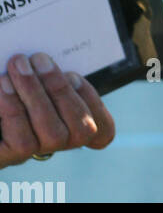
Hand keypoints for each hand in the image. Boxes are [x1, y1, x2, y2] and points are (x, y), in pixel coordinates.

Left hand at [0, 53, 115, 168]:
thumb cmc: (5, 82)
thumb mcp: (29, 75)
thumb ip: (43, 68)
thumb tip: (46, 54)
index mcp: (68, 120)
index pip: (102, 131)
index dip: (96, 104)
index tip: (74, 73)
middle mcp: (55, 143)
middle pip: (80, 128)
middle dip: (59, 89)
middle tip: (38, 57)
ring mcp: (31, 153)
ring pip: (51, 134)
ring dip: (35, 95)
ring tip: (17, 63)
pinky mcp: (5, 159)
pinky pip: (20, 141)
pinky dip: (12, 108)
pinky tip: (1, 84)